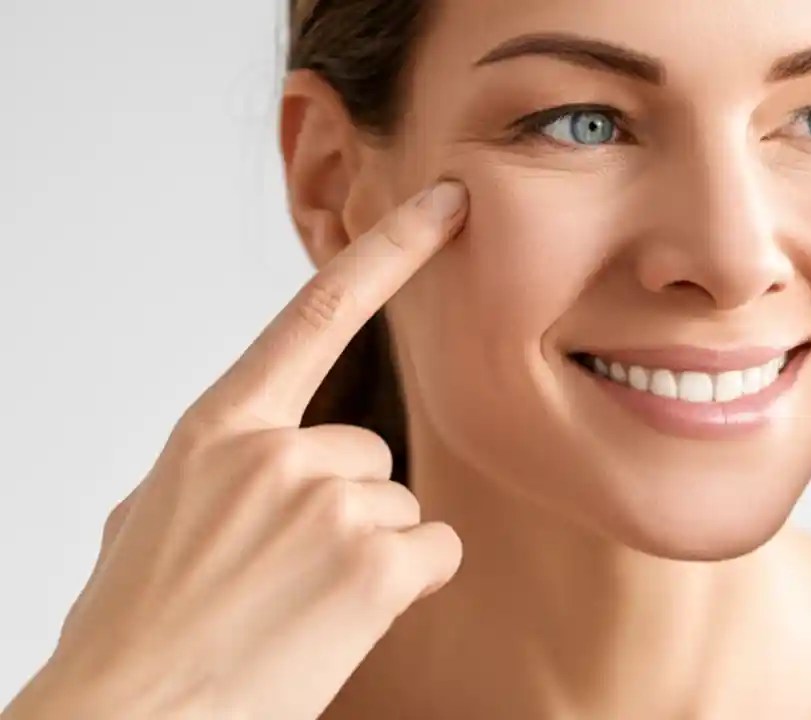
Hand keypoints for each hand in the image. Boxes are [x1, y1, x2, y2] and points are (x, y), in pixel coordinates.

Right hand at [4, 181, 468, 719]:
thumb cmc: (138, 630)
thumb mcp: (151, 520)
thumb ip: (215, 470)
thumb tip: (243, 468)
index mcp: (220, 430)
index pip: (319, 313)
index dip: (392, 250)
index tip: (447, 203)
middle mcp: (278, 450)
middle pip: (369, 454)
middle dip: (346, 509)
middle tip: (286, 574)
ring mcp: (329, 502)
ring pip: (400, 508)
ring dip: (368, 556)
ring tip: (298, 605)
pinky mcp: (375, 562)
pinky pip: (435, 550)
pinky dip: (407, 585)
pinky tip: (343, 619)